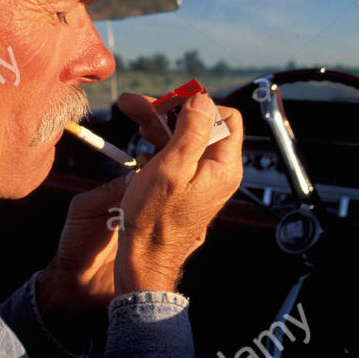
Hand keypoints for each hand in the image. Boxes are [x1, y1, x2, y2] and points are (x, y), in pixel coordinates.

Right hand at [36, 91, 242, 334]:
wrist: (145, 257)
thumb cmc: (155, 220)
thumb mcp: (171, 169)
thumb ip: (192, 131)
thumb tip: (203, 100)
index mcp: (224, 166)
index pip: (226, 117)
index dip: (198, 105)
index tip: (169, 103)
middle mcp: (218, 171)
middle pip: (202, 124)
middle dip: (170, 108)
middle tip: (138, 102)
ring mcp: (202, 178)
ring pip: (185, 136)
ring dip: (159, 121)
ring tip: (131, 110)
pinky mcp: (186, 184)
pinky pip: (178, 153)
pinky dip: (160, 142)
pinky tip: (142, 139)